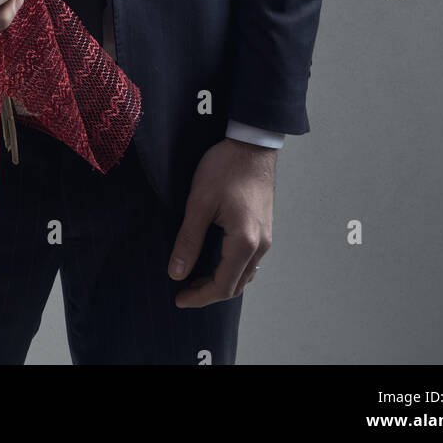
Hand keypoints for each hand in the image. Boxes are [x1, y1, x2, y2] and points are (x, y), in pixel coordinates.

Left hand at [168, 138, 274, 307]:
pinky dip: (232, 267)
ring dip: (221, 281)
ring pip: (245, 274)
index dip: (199, 297)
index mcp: (245, 242)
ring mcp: (266, 237)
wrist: (252, 144)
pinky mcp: (264, 227)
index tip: (178, 298)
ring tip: (195, 276)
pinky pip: (250, 260)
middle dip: (209, 292)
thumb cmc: (225, 168)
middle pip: (236, 285)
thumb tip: (176, 273)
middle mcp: (261, 245)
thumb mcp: (200, 203)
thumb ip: (188, 240)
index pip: (223, 286)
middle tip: (183, 289)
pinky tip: (215, 259)